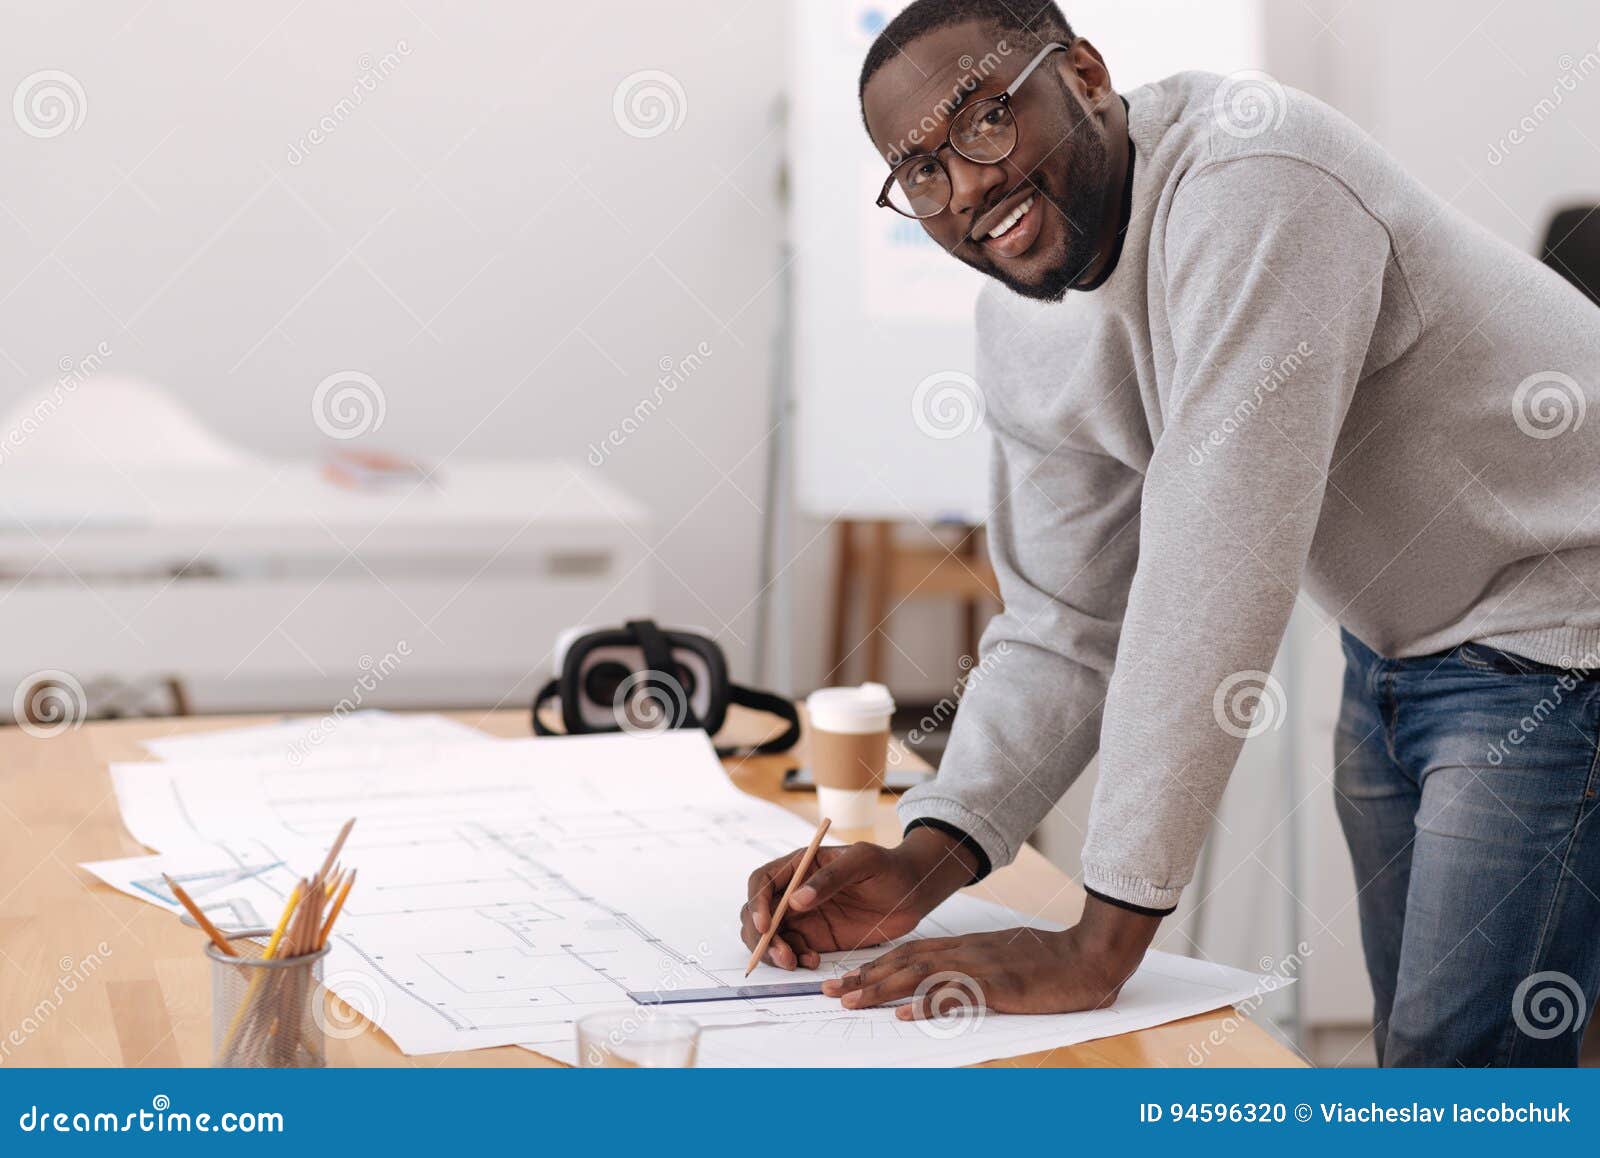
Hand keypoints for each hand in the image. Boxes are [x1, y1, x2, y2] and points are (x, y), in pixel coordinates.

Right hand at [739, 828, 978, 969]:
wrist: (913, 892)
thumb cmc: (889, 867)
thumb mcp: (864, 861)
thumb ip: (831, 877)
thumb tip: (796, 900)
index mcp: (800, 866)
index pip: (762, 882)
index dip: (757, 903)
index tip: (767, 925)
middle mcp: (795, 891)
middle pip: (757, 913)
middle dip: (761, 936)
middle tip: (782, 954)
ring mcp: (803, 917)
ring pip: (769, 937)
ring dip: (774, 952)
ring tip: (796, 962)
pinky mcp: (815, 938)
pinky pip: (791, 951)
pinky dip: (794, 960)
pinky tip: (813, 962)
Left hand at [821, 895, 1160, 1017]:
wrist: (1088, 956)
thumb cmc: (1046, 962)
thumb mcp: (998, 960)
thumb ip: (967, 967)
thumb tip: (935, 988)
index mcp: (963, 945)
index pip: (907, 951)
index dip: (872, 964)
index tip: (842, 979)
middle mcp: (964, 951)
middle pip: (903, 960)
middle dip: (862, 977)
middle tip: (829, 992)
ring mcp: (979, 966)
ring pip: (919, 974)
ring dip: (881, 988)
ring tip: (851, 1002)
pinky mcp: (998, 985)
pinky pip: (955, 994)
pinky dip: (926, 1004)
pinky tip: (904, 1014)